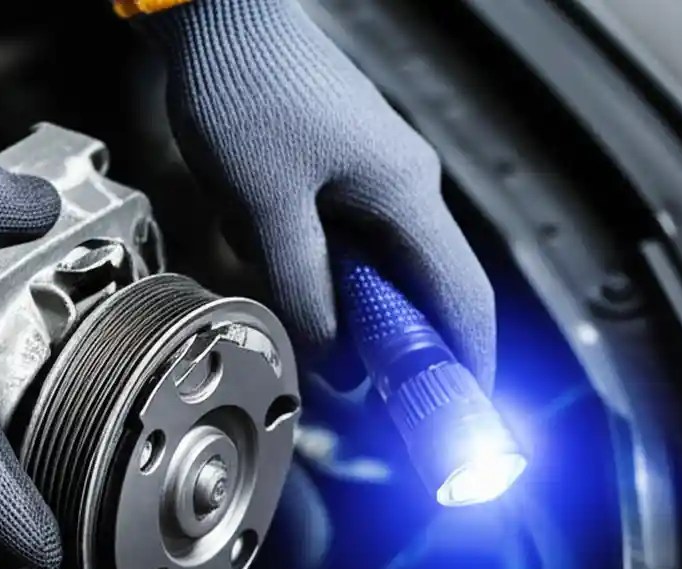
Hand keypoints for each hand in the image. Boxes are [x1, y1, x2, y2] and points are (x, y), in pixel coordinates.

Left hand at [137, 0, 495, 389]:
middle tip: (370, 393)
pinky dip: (312, 262)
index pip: (462, 299)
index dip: (467, 364)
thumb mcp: (266, 210)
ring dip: (338, 298)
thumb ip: (302, 289)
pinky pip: (339, 238)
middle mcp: (403, 185)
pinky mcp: (335, 169)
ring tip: (296, 298)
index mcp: (406, 193)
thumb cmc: (245, 91)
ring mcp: (370, 175)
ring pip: (372, 267)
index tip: (462, 416)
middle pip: (421, 289)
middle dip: (396, 346)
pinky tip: (266, 247)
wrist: (214, 19)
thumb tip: (333, 361)